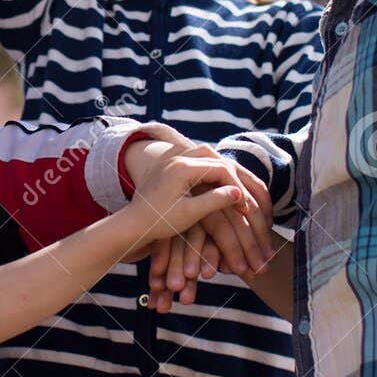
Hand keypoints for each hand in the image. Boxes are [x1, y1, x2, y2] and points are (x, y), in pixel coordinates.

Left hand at [122, 128, 274, 271]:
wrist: (132, 223)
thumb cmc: (159, 223)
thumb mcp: (190, 214)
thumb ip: (215, 200)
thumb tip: (238, 192)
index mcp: (182, 168)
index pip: (220, 169)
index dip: (235, 186)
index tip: (243, 205)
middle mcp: (175, 157)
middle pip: (211, 155)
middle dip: (229, 173)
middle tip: (239, 192)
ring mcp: (168, 158)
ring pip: (200, 152)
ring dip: (217, 166)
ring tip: (229, 184)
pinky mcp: (164, 163)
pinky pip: (189, 154)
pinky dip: (204, 163)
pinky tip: (210, 177)